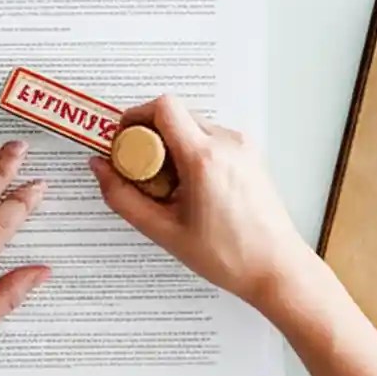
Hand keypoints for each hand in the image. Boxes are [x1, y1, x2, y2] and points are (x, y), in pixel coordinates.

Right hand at [89, 96, 316, 312]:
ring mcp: (242, 146)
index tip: (123, 143)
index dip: (135, 118)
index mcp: (204, 158)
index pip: (163, 107)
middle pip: (175, 114)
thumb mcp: (164, 231)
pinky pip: (210, 139)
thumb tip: (100, 168)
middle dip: (150, 137)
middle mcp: (227, 143)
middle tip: (140, 172)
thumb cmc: (228, 256)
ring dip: (171, 146)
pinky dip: (191, 153)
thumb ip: (122, 196)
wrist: (276, 268)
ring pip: (192, 126)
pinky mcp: (249, 154)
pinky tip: (190, 188)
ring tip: (169, 187)